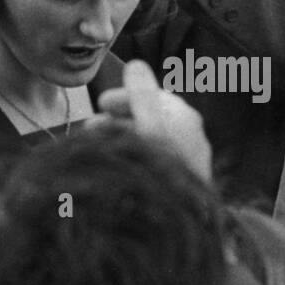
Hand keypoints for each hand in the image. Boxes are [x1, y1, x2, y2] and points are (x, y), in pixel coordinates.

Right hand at [88, 59, 212, 181]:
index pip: (154, 96)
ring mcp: (190, 163)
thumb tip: (136, 64)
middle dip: (120, 119)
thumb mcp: (147, 125)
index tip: (100, 103)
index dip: (125, 97)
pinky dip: (135, 158)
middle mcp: (192, 138)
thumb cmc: (160, 168)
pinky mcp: (184, 187)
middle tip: (91, 128)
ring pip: (153, 143)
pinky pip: (157, 163)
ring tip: (99, 150)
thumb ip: (140, 94)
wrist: (180, 220)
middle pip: (153, 119)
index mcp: (185, 118)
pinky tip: (120, 169)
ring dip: (125, 140)